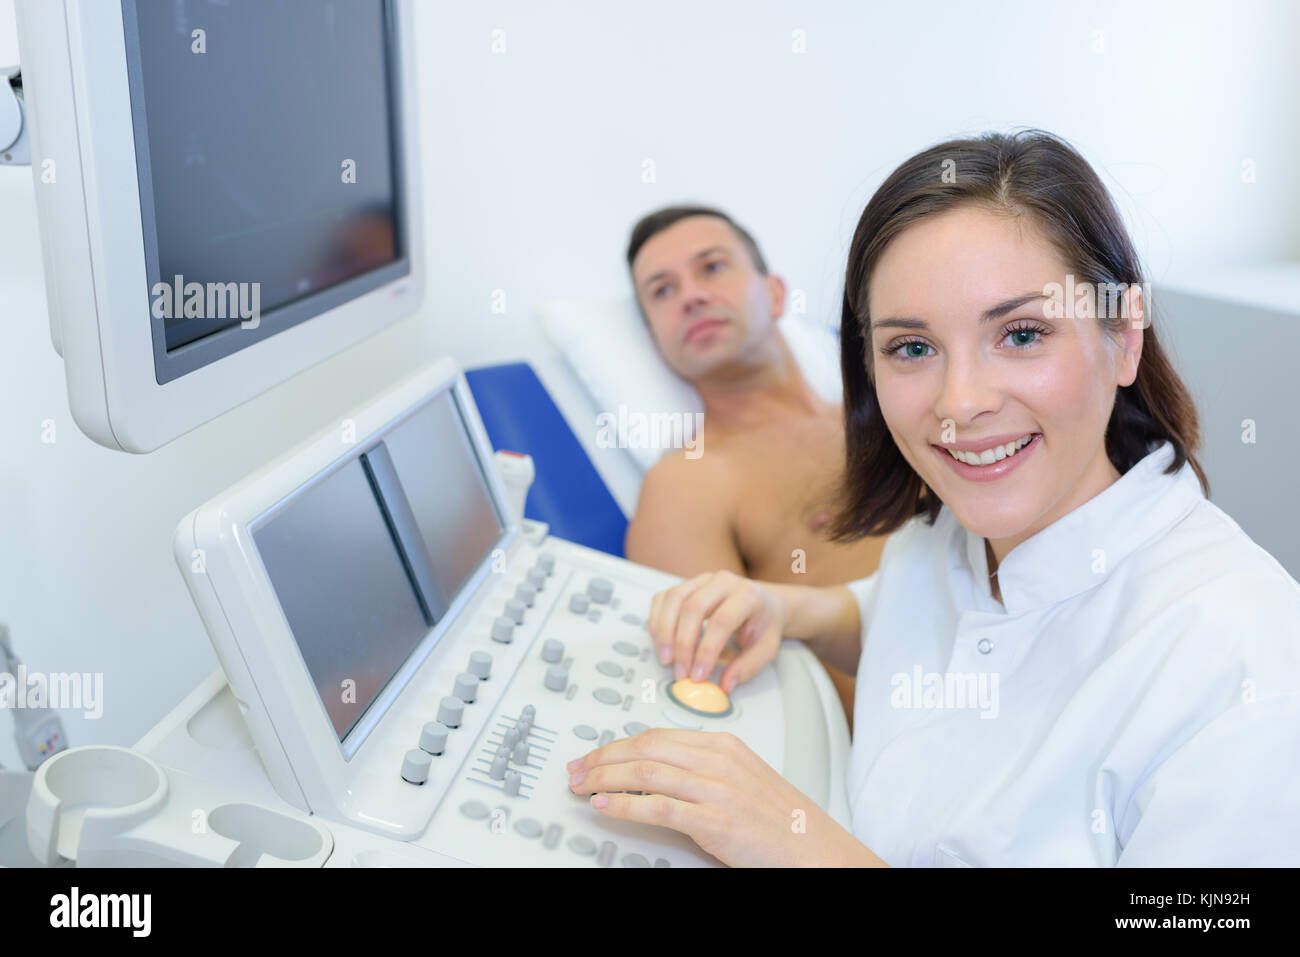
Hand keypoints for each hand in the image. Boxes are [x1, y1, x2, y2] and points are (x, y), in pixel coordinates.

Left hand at [567, 727, 876, 866]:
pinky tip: (603, 805)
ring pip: (646, 772)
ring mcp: (718, 789)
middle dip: (602, 757)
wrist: (816, 849)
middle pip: (645, 748)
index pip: (657, 735)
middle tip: (576, 768)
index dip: (618, 744)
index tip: (594, 756)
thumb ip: (704, 771)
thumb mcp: (742, 781)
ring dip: (604, 778)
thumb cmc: (782, 821)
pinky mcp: (716, 820)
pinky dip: (623, 804)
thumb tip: (655, 776)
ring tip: (580, 785)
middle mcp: (720, 760)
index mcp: (725, 745)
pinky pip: (658, 806)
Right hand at [647, 570, 784, 693]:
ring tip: (667, 659)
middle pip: (693, 608)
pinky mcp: (687, 584)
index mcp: (748, 595)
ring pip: (674, 599)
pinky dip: (657, 621)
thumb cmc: (762, 623)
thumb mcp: (766, 648)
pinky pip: (664, 598)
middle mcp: (723, 581)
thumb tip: (725, 684)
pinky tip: (660, 642)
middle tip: (681, 672)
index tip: (698, 674)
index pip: (721, 621)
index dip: (706, 650)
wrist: (762, 602)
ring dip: (664, 632)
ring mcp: (702, 580)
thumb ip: (746, 667)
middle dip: (682, 645)